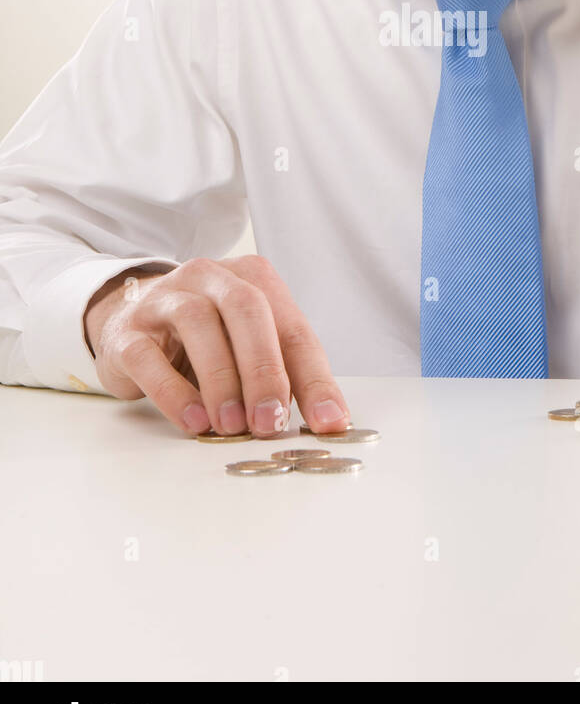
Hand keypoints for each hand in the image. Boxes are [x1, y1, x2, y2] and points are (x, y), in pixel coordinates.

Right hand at [82, 255, 349, 437]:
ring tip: (231, 426)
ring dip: (221, 380)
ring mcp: (165, 297)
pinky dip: (174, 392)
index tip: (328, 423)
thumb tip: (325, 420)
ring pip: (199, 323)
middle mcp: (211, 277)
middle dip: (264, 369)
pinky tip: (193, 421)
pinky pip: (148, 356)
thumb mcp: (249, 347)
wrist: (129, 323)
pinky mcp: (127, 330)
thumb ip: (284, 374)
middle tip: (270, 422)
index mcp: (253, 278)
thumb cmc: (205, 340)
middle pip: (247, 309)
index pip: (293, 329)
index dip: (314, 379)